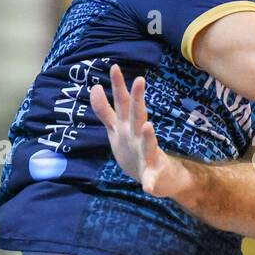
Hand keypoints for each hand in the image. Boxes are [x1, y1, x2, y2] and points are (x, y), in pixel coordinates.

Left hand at [88, 63, 187, 197]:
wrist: (159, 178)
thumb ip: (105, 110)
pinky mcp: (153, 174)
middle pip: (137, 115)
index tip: (113, 67)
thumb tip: (96, 87)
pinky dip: (150, 182)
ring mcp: (148, 155)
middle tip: (140, 80)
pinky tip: (148, 187)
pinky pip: (151, 179)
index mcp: (127, 126)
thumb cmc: (134, 150)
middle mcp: (138, 136)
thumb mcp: (117, 128)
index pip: (121, 103)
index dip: (117, 86)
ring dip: (148, 136)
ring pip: (148, 144)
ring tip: (148, 127)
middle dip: (137, 99)